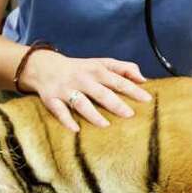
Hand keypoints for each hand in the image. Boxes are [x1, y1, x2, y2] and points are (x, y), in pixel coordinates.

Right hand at [21, 49, 151, 130]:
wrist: (44, 66)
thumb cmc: (80, 68)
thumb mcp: (101, 63)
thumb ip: (124, 68)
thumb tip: (143, 79)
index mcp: (96, 70)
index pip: (117, 80)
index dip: (132, 89)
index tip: (147, 99)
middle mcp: (82, 79)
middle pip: (100, 92)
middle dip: (115, 102)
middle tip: (129, 114)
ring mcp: (66, 89)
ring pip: (80, 102)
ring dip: (92, 114)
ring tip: (106, 125)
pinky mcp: (51, 99)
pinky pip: (59, 111)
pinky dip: (66, 119)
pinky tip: (76, 129)